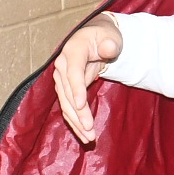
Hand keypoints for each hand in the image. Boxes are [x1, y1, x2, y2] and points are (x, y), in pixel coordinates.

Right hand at [51, 16, 123, 143]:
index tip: (81, 105)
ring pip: (66, 104)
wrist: (96, 39)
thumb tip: (108, 49)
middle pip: (68, 93)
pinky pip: (68, 108)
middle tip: (90, 129)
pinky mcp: (66, 89)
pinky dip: (75, 122)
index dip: (76, 88)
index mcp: (73, 51)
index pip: (73, 72)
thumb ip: (110, 43)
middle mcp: (62, 65)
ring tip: (89, 138)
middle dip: (78, 113)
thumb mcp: (111, 37)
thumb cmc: (105, 37)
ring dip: (76, 122)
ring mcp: (62, 78)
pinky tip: (83, 135)